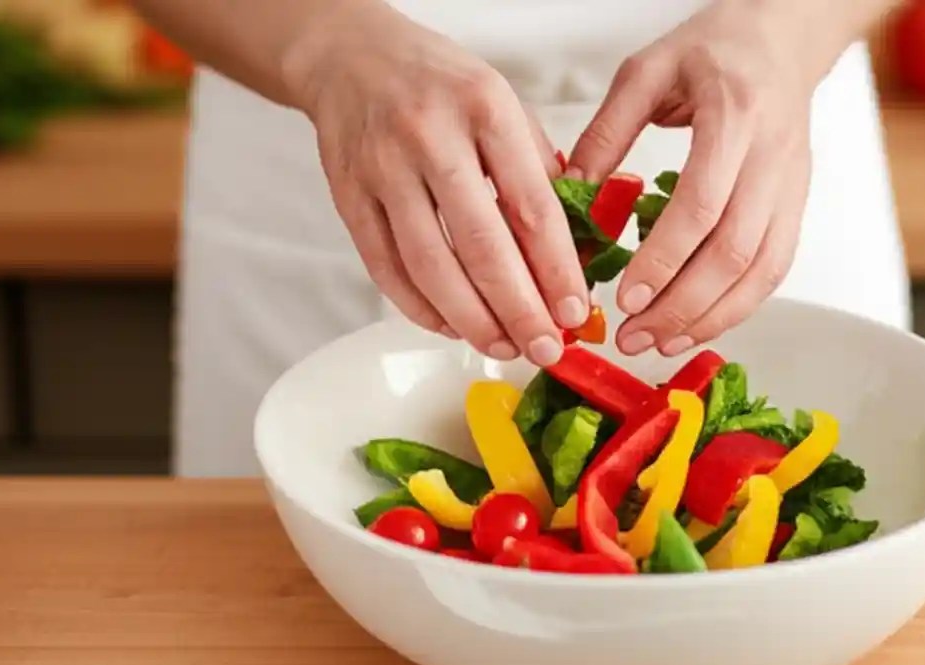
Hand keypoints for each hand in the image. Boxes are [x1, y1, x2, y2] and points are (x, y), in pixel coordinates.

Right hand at [286, 1, 587, 365]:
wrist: (351, 57)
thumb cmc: (440, 85)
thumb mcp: (504, 105)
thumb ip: (537, 171)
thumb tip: (572, 250)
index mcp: (485, 109)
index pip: (532, 206)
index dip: (557, 269)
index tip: (575, 311)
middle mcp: (431, 137)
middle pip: (482, 246)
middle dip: (519, 309)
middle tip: (545, 346)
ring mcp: (384, 169)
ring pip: (431, 267)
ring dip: (473, 320)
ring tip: (505, 345)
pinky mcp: (349, 197)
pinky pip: (387, 270)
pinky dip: (422, 308)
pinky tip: (454, 326)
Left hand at [568, 0, 872, 355]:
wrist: (782, 40)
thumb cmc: (714, 50)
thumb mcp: (646, 71)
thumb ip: (606, 132)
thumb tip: (568, 194)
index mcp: (734, 114)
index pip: (703, 205)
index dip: (665, 259)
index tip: (626, 295)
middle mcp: (772, 156)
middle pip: (735, 252)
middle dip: (682, 306)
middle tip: (634, 336)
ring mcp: (791, 186)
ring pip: (762, 272)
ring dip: (711, 317)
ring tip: (661, 342)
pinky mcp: (796, 207)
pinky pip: (774, 270)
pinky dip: (738, 307)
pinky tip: (697, 325)